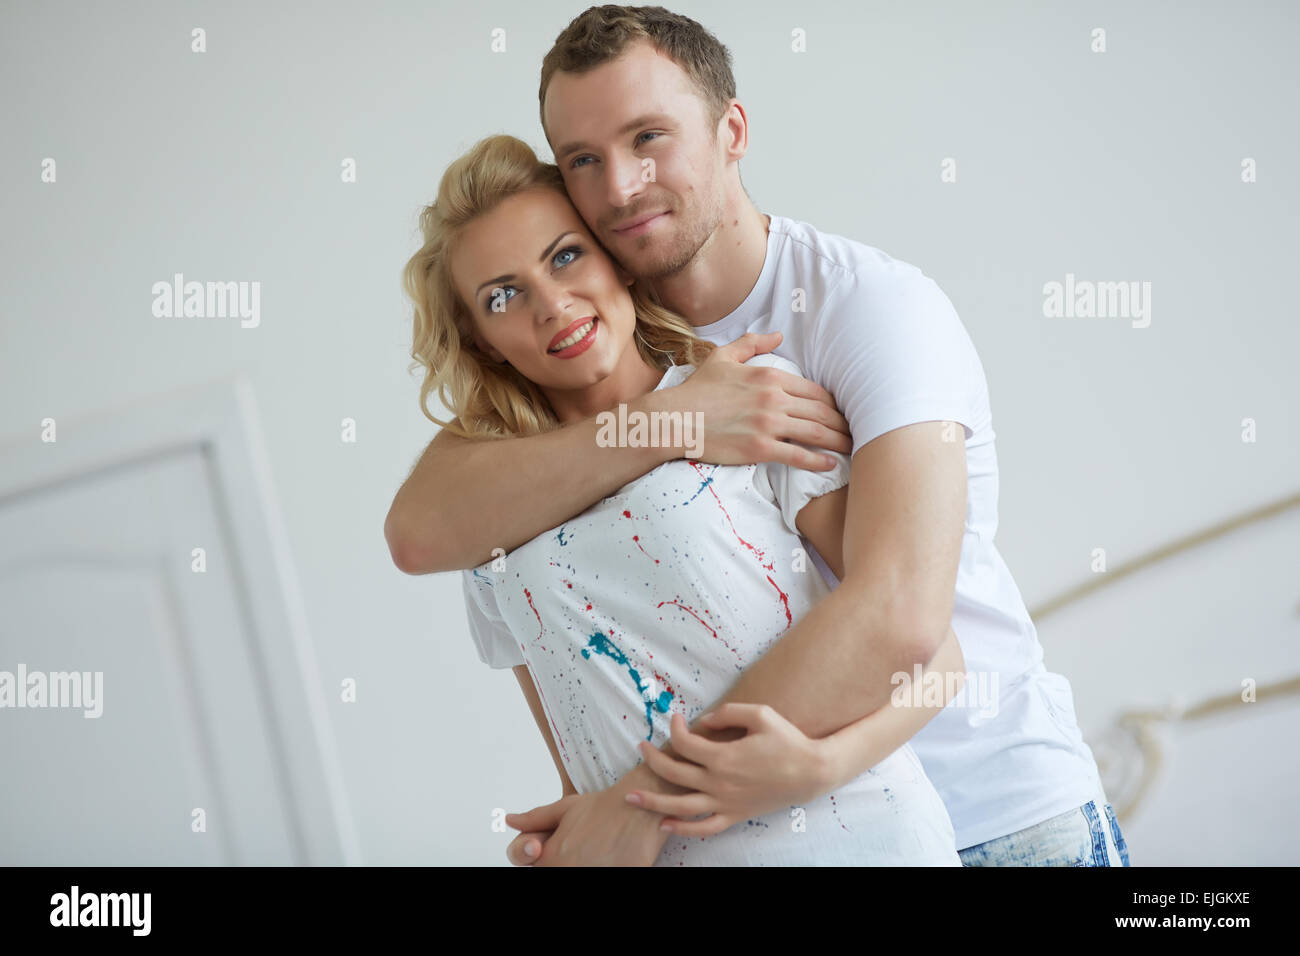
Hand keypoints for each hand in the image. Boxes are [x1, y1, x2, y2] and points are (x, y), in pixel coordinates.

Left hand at [504, 774, 670, 865]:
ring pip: (576, 874)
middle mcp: (567, 872)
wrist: (640, 809)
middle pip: (556, 871)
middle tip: (582, 844)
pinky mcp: (615, 878)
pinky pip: (597, 875)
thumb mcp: (564, 808)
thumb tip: (510, 820)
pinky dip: (599, 865)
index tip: (554, 845)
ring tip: (596, 849)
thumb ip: (534, 820)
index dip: (541, 855)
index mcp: (550, 859)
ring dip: (582, 863)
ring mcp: (591, 877)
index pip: (534, 866)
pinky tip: (606, 856)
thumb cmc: (604, 807)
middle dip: (564, 860)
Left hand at [624, 705, 835, 836]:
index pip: (684, 743)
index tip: (676, 718)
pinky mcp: (735, 815)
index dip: (675, 728)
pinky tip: (665, 824)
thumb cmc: (787, 740)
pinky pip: (704, 827)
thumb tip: (704, 720)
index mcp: (723, 756)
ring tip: (631, 798)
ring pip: (681, 806)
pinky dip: (683, 829)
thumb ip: (728, 713)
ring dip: (653, 801)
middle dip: (652, 759)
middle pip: (674, 772)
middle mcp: (719, 782)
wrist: (812, 771)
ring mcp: (726, 802)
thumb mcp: (760, 714)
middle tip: (640, 748)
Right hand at [659, 331, 851, 467]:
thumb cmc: (697, 390)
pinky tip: (831, 464)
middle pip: (822, 412)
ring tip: (852, 449)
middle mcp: (774, 399)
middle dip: (844, 423)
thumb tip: (778, 336)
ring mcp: (768, 425)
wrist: (675, 419)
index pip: (815, 391)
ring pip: (816, 433)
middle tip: (857, 432)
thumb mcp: (723, 357)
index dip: (835, 404)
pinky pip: (798, 456)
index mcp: (769, 376)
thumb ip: (753, 343)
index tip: (844, 412)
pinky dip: (818, 461)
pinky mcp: (759, 449)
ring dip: (838, 442)